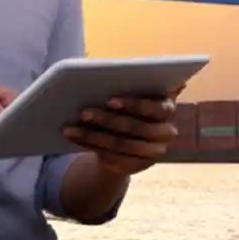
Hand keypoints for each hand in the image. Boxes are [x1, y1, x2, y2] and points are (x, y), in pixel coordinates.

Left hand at [63, 84, 186, 176]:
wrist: (132, 137)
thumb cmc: (133, 106)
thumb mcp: (138, 93)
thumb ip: (137, 82)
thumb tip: (129, 73)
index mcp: (168, 109)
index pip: (156, 109)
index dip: (134, 105)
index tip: (110, 100)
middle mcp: (166, 133)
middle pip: (136, 128)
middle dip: (107, 120)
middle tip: (83, 112)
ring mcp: (152, 153)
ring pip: (120, 145)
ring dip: (92, 135)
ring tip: (70, 126)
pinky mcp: (136, 166)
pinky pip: (111, 158)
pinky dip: (89, 145)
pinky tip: (73, 136)